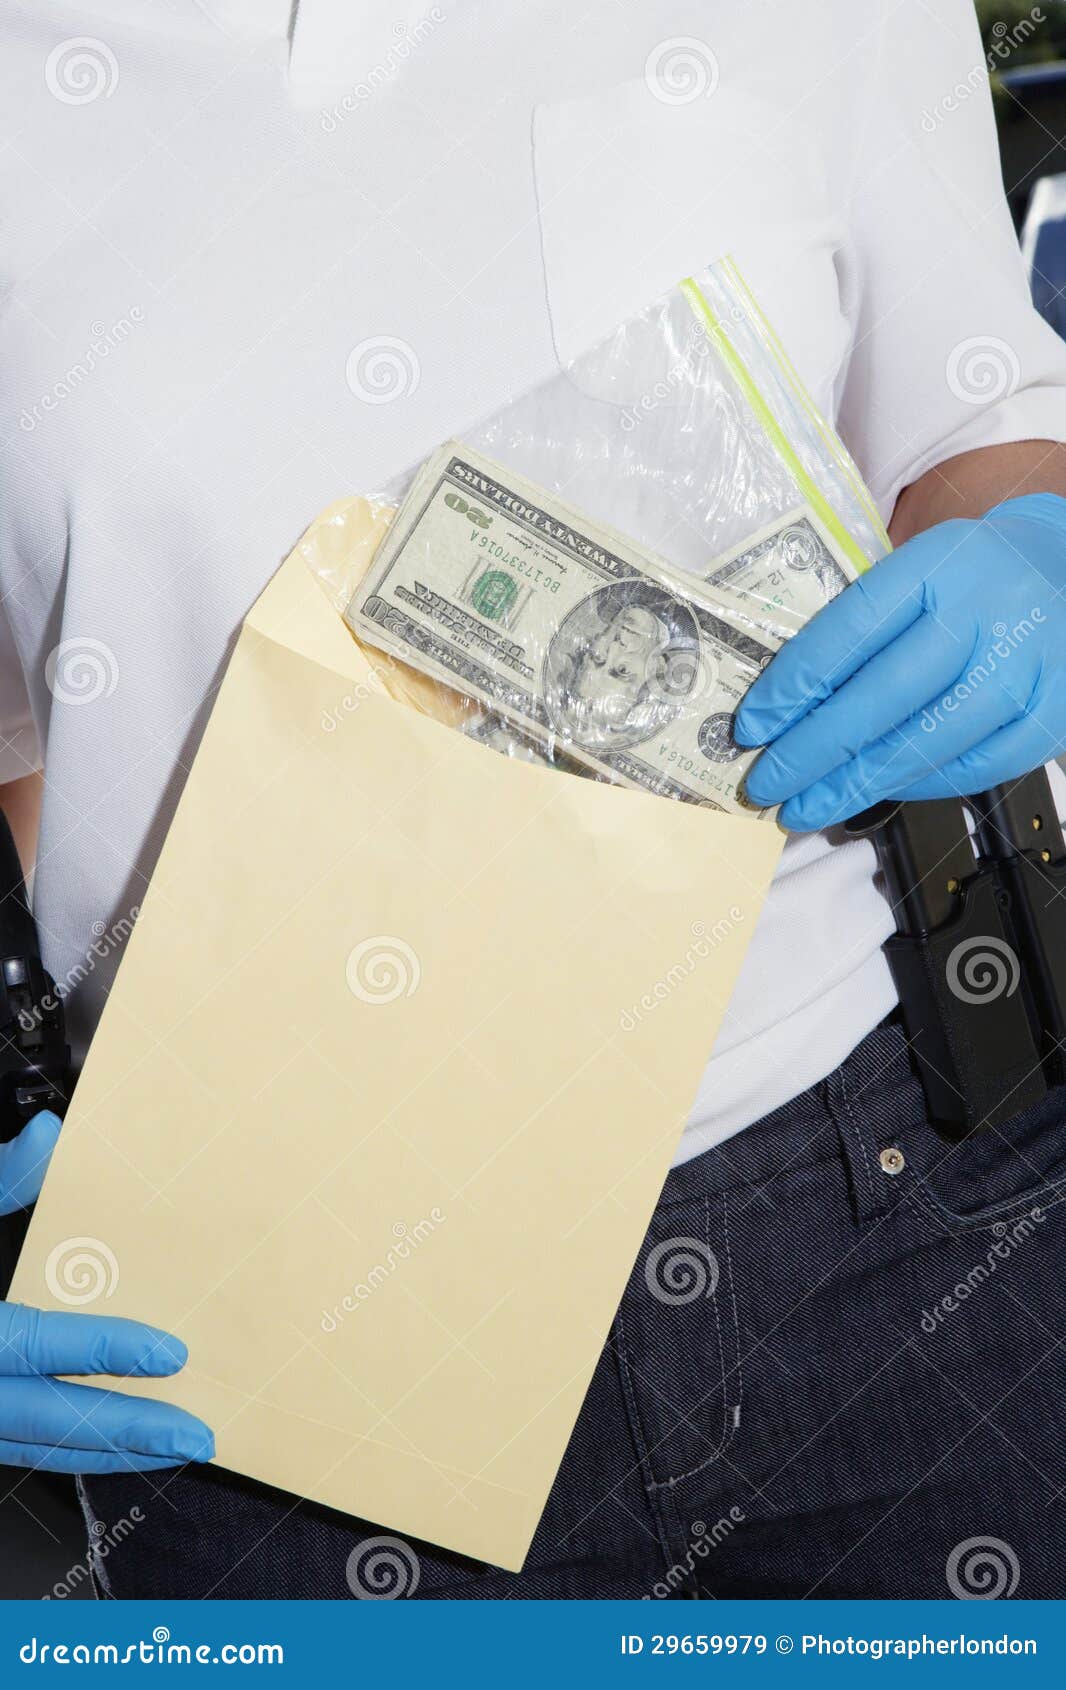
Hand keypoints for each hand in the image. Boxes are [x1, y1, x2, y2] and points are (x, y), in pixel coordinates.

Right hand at [0, 1112, 213, 1472]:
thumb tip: (51, 1140)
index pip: (27, 1346)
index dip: (100, 1352)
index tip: (168, 1352)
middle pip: (37, 1420)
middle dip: (123, 1432)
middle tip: (194, 1433)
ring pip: (23, 1448)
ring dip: (98, 1452)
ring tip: (166, 1447)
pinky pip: (6, 1445)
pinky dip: (57, 1448)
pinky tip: (101, 1442)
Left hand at [736, 493, 1065, 829]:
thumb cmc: (973, 576)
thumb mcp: (918, 569)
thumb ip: (862, 622)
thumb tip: (785, 704)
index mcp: (938, 565)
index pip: (849, 630)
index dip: (793, 687)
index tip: (752, 727)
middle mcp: (984, 615)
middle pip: (880, 698)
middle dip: (811, 753)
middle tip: (766, 785)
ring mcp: (1022, 669)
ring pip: (923, 744)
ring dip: (852, 786)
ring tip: (805, 808)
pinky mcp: (1050, 713)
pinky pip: (972, 769)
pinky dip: (915, 787)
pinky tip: (875, 792)